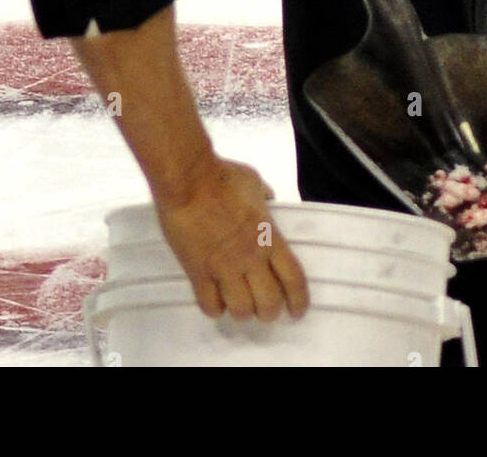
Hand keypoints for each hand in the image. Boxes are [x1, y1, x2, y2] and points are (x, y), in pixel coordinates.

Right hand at [154, 155, 309, 322]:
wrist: (188, 178)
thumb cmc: (222, 175)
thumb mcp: (253, 183)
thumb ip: (264, 197)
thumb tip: (268, 201)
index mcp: (269, 237)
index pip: (293, 279)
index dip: (299, 300)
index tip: (297, 311)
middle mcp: (250, 258)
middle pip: (269, 303)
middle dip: (269, 312)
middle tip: (264, 309)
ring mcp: (224, 267)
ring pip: (241, 310)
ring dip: (242, 312)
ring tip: (238, 305)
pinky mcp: (198, 272)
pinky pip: (210, 305)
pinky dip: (215, 308)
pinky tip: (216, 300)